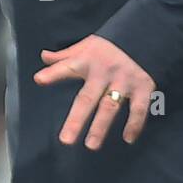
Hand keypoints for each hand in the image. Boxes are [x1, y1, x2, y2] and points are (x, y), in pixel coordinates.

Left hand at [33, 34, 154, 148]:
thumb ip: (64, 56)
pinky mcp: (143, 88)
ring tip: (91, 146)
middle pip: (88, 98)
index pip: (67, 67)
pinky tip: (128, 139)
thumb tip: (43, 57)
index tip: (39, 80)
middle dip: (77, 119)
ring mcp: (124, 81)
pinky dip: (135, 124)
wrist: (142, 37)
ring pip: (110, 107)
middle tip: (66, 140)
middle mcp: (104, 72)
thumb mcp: (84, 47)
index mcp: (86, 61)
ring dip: (100, 127)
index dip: (53, 73)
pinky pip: (138, 109)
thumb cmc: (106, 48)